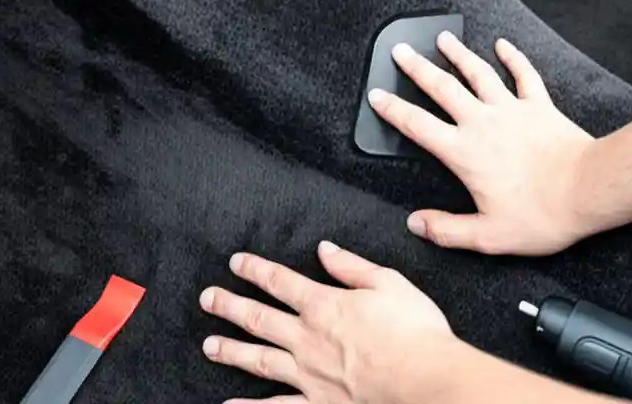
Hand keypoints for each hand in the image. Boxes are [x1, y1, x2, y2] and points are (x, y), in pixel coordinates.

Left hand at [200, 242, 460, 403]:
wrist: (424, 381)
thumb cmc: (414, 331)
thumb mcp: (388, 284)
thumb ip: (352, 267)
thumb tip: (325, 249)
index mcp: (325, 305)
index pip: (281, 282)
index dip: (256, 270)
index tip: (235, 262)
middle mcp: (308, 339)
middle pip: (259, 318)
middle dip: (230, 306)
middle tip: (207, 298)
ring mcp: (308, 375)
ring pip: (259, 359)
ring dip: (231, 351)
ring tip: (209, 345)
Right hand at [368, 33, 602, 254]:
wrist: (588, 189)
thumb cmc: (541, 214)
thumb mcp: (487, 235)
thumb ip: (447, 230)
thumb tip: (416, 223)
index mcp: (464, 153)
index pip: (418, 126)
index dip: (393, 110)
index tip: (377, 96)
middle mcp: (483, 123)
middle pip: (443, 88)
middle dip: (417, 68)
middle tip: (400, 50)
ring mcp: (512, 110)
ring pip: (479, 73)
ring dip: (458, 53)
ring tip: (442, 38)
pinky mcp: (539, 106)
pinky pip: (523, 75)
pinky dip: (513, 57)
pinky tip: (503, 44)